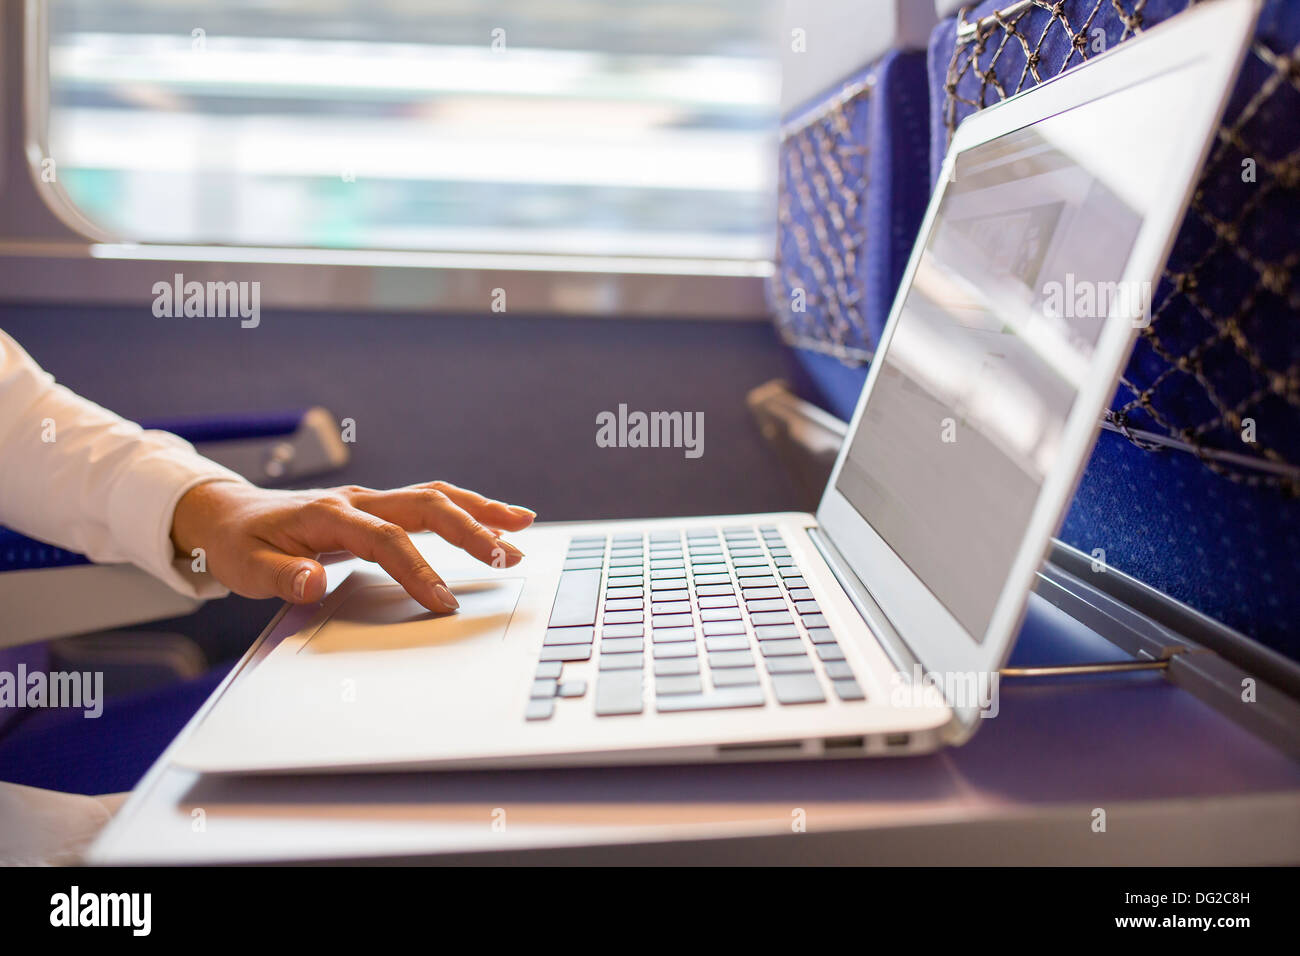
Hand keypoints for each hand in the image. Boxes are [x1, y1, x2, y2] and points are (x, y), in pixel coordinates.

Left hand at [170, 480, 534, 611]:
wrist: (226, 513)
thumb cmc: (238, 543)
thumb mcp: (244, 567)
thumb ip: (281, 576)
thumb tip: (314, 582)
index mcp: (327, 515)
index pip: (385, 540)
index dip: (417, 569)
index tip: (443, 601)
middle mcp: (357, 500)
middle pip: (425, 506)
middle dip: (470, 530)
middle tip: (508, 554)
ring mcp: (370, 500)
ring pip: (434, 496)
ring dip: (479, 509)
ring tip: (521, 524)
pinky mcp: (378, 507)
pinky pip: (429, 502)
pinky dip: (466, 509)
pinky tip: (495, 521)